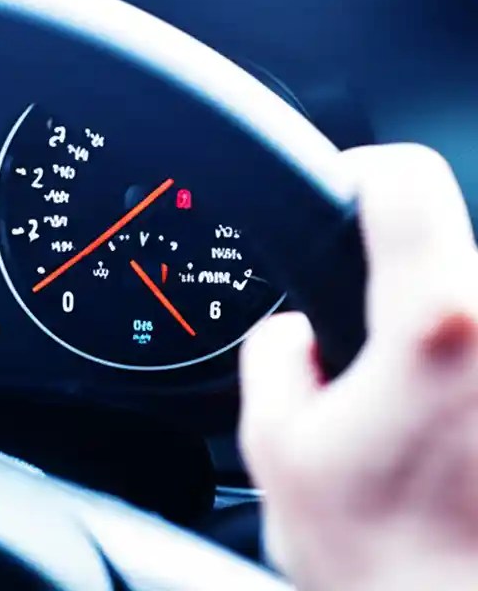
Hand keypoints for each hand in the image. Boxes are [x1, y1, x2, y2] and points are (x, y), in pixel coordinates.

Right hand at [241, 144, 477, 590]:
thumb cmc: (389, 568)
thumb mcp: (277, 451)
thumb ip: (274, 358)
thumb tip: (295, 338)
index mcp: (437, 323)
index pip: (404, 180)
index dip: (358, 179)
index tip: (342, 204)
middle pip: (451, 260)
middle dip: (402, 305)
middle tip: (374, 381)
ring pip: (475, 323)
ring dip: (446, 360)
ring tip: (425, 442)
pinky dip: (468, 401)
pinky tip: (460, 463)